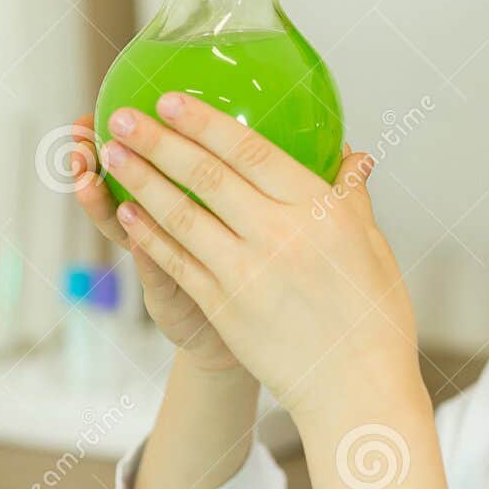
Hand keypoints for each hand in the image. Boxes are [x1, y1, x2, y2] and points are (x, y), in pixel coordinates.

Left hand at [97, 94, 419, 422]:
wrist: (358, 389)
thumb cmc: (375, 318)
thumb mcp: (373, 248)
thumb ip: (351, 200)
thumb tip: (353, 157)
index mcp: (320, 210)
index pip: (252, 152)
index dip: (206, 123)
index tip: (172, 99)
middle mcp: (279, 234)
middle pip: (206, 175)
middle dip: (157, 141)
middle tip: (123, 117)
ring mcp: (246, 271)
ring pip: (181, 214)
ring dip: (141, 180)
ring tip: (112, 154)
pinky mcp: (225, 307)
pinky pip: (178, 260)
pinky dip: (151, 234)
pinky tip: (130, 214)